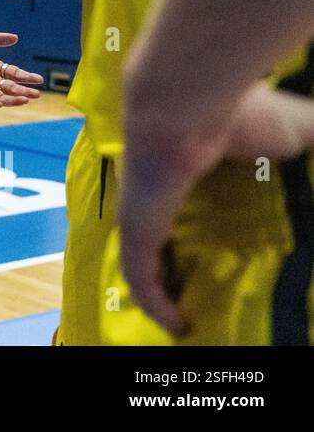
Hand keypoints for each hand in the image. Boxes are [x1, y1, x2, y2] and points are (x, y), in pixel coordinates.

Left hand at [119, 80, 313, 336]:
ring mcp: (143, 211)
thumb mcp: (294, 129)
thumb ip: (311, 139)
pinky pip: (140, 278)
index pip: (193, 203)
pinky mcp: (135, 229)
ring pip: (150, 263)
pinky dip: (155, 304)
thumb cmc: (239, 113)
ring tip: (195, 320)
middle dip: (185, 267)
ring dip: (168, 292)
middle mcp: (161, 191)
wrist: (187, 104)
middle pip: (169, 238)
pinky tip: (176, 327)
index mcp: (192, 165)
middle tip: (213, 297)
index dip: (205, 228)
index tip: (230, 253)